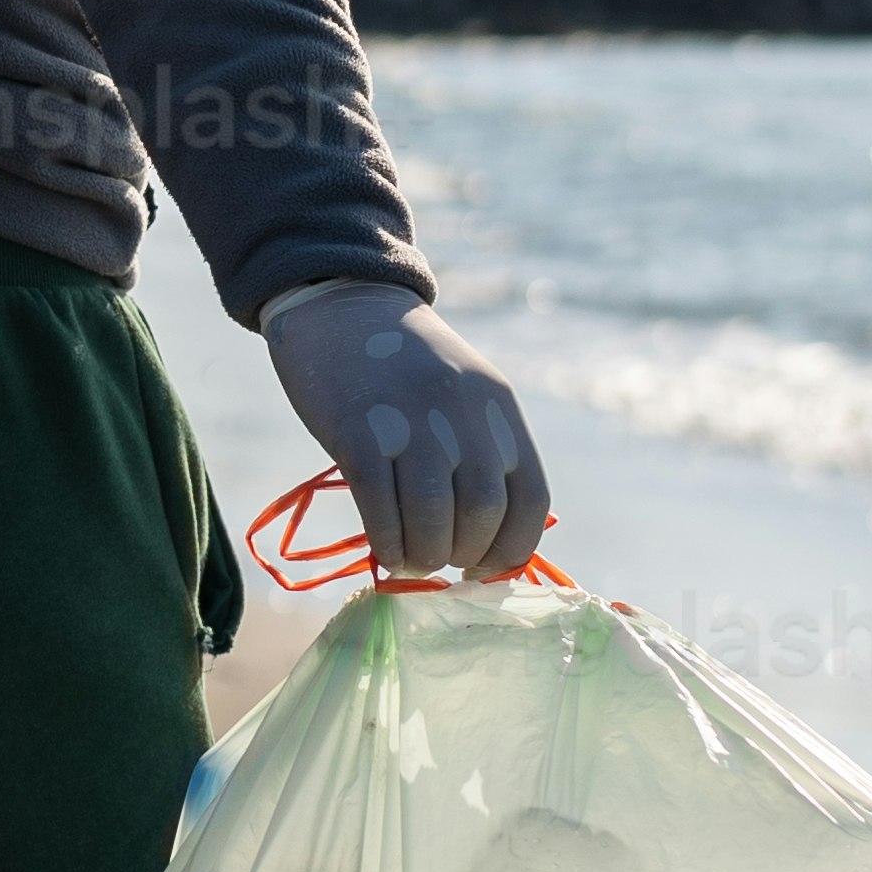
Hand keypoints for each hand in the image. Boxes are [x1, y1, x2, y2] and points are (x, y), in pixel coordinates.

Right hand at [258, 278, 551, 584]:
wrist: (341, 302)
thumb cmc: (402, 363)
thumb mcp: (463, 392)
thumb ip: (481, 450)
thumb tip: (484, 540)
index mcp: (499, 407)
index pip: (530, 500)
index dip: (511, 549)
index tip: (482, 568)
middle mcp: (464, 415)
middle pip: (482, 515)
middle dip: (462, 556)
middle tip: (438, 561)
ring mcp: (411, 422)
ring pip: (433, 520)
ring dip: (423, 557)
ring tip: (410, 562)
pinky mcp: (360, 433)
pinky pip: (381, 510)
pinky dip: (387, 544)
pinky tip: (384, 552)